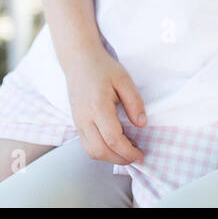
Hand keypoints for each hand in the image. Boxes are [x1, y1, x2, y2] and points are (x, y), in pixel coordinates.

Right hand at [61, 46, 147, 165]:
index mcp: (97, 107)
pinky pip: (86, 145)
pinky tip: (114, 145)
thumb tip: (142, 124)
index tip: (141, 154)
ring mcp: (77, 121)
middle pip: (100, 151)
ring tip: (126, 153)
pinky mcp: (76, 122)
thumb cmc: (101, 67)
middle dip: (120, 159)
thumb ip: (134, 102)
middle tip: (136, 157)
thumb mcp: (124, 79)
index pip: (113, 139)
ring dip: (110, 158)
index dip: (128, 152)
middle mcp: (84, 118)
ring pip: (91, 151)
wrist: (78, 59)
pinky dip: (101, 151)